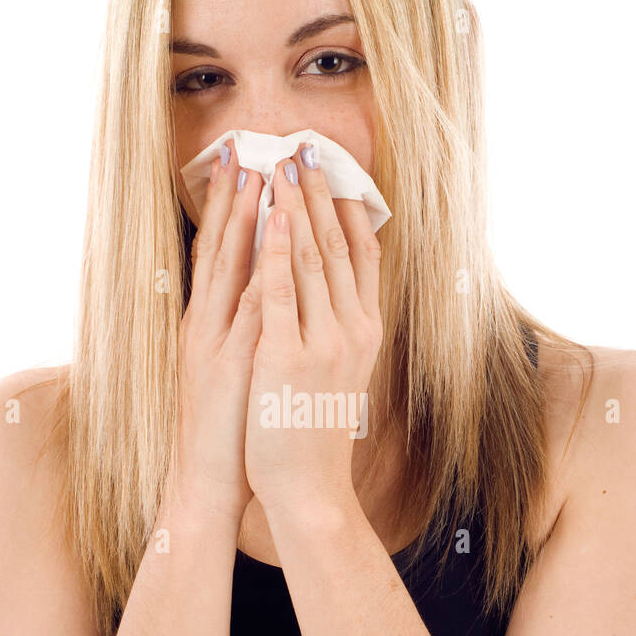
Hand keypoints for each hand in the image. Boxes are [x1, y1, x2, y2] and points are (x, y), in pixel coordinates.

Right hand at [170, 141, 263, 522]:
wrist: (206, 482)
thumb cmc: (226, 431)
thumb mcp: (233, 372)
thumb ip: (241, 332)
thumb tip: (262, 299)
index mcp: (207, 325)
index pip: (219, 255)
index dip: (230, 209)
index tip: (242, 166)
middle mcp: (207, 325)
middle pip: (219, 249)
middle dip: (232, 199)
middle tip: (243, 149)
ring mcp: (217, 341)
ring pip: (230, 270)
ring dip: (243, 221)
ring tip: (255, 175)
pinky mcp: (232, 363)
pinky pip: (249, 308)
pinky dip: (259, 271)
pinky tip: (271, 242)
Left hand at [242, 141, 383, 519]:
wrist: (309, 488)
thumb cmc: (315, 433)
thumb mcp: (338, 375)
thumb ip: (337, 330)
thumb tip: (332, 292)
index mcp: (364, 332)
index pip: (361, 256)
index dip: (347, 209)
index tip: (335, 171)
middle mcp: (352, 330)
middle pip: (337, 246)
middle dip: (320, 193)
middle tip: (305, 147)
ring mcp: (322, 343)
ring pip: (311, 260)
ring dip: (297, 207)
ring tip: (283, 164)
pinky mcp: (287, 357)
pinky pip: (282, 292)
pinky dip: (278, 250)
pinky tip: (271, 216)